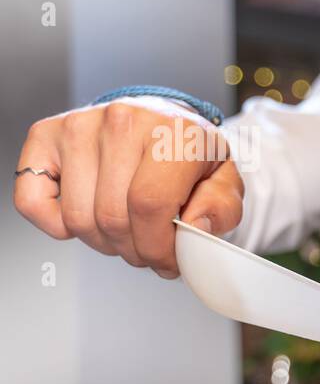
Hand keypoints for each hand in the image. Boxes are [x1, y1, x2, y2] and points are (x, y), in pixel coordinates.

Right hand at [13, 99, 243, 277]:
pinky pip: (32, 202)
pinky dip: (57, 225)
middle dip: (135, 251)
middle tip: (150, 250)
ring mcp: (78, 125)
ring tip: (128, 232)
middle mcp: (120, 121)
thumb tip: (194, 226)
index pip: (149, 205)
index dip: (157, 248)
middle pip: (112, 218)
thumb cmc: (190, 156)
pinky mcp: (45, 136)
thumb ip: (220, 208)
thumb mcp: (224, 181)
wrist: (163, 122)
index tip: (168, 262)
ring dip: (104, 243)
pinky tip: (89, 215)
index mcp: (171, 132)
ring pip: (78, 219)